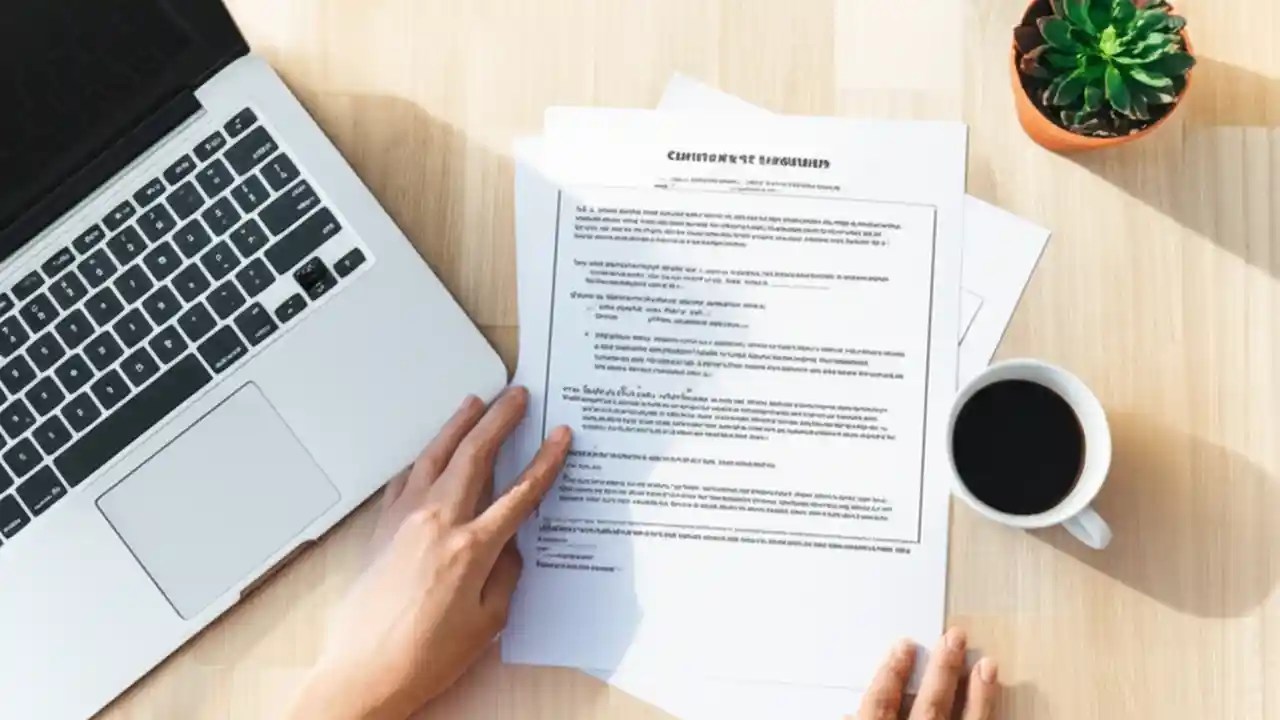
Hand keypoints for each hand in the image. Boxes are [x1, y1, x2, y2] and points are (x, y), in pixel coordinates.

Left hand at [287, 388, 570, 719]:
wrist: (363, 672)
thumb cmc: (425, 656)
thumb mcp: (489, 621)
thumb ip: (507, 574)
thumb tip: (511, 543)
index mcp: (473, 547)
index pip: (520, 492)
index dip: (545, 461)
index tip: (559, 438)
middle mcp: (438, 523)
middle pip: (476, 455)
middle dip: (500, 420)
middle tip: (517, 396)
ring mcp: (405, 521)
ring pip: (436, 456)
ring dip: (458, 425)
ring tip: (474, 403)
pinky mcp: (381, 529)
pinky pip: (406, 479)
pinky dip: (424, 458)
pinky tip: (431, 452)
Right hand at [856, 629, 997, 719]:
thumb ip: (862, 715)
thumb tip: (851, 711)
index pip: (883, 701)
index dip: (893, 671)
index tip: (904, 646)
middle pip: (930, 704)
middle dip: (942, 669)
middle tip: (953, 639)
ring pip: (965, 719)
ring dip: (977, 691)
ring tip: (986, 664)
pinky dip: (988, 708)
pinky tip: (993, 691)